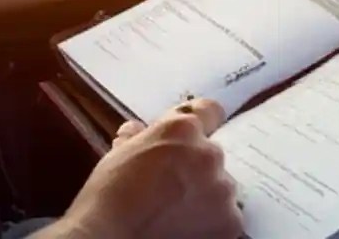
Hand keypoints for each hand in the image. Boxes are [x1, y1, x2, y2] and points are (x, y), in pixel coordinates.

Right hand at [50, 99, 242, 238]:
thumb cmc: (108, 196)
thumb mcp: (118, 155)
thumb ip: (136, 137)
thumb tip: (137, 131)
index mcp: (181, 129)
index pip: (210, 112)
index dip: (202, 123)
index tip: (195, 136)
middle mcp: (208, 153)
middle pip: (211, 155)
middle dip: (195, 167)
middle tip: (173, 186)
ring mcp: (222, 189)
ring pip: (220, 187)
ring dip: (205, 195)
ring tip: (177, 212)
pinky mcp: (230, 221)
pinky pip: (227, 216)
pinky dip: (212, 222)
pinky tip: (186, 227)